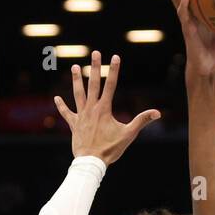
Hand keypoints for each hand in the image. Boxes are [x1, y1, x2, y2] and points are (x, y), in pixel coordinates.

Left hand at [53, 51, 159, 165]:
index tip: (115, 56)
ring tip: (74, 67)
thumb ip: (142, 121)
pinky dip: (62, 106)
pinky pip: (66, 113)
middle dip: (94, 67)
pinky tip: (57, 98)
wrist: (91, 162)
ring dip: (76, 80)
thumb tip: (157, 113)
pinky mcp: (74, 125)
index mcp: (104, 109)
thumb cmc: (111, 149)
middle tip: (94, 53)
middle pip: (93, 84)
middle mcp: (91, 109)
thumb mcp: (129, 134)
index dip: (113, 70)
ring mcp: (81, 116)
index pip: (110, 85)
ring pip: (78, 94)